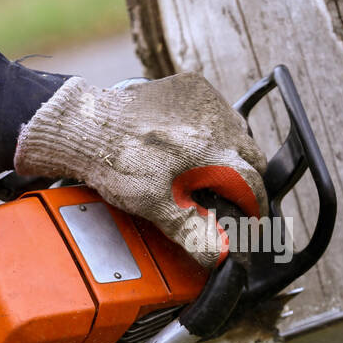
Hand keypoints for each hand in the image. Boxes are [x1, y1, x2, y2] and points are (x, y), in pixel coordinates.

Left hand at [15, 73, 267, 266]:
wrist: (88, 126)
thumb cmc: (118, 164)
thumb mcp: (158, 207)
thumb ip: (195, 232)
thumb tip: (222, 257)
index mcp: (215, 155)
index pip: (254, 187)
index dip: (255, 210)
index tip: (250, 223)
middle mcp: (219, 124)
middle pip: (252, 159)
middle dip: (244, 182)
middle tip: (227, 199)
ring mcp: (208, 101)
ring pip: (239, 134)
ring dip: (230, 154)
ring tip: (207, 172)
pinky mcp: (194, 86)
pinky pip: (219, 111)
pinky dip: (214, 129)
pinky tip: (192, 144)